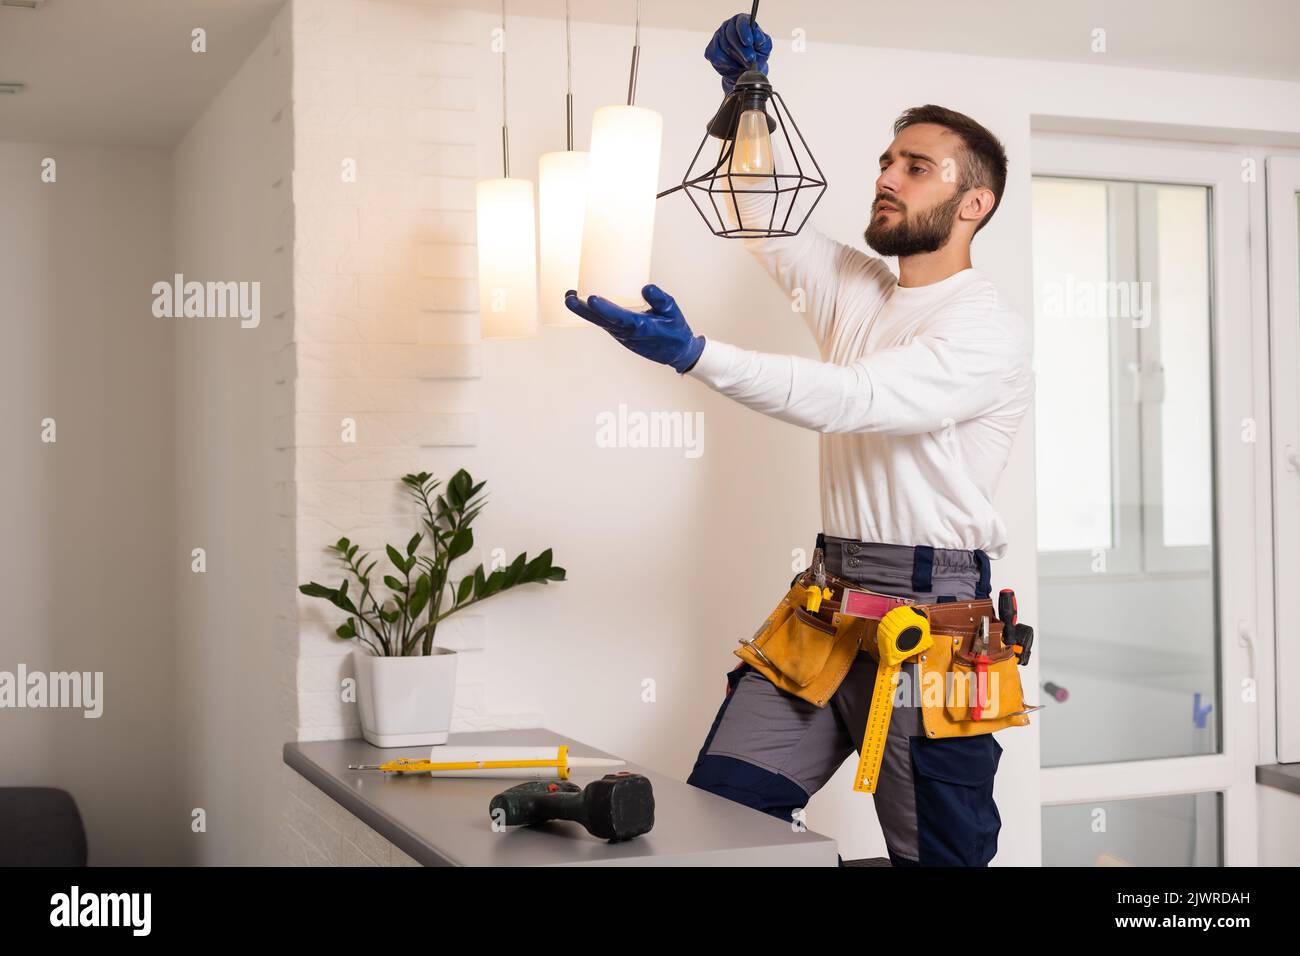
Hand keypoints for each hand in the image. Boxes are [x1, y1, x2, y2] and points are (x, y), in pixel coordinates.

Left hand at [564, 285, 705, 373]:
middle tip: (568, 297)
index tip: (591, 298)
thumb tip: (645, 287)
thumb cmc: (675, 330)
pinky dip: (593, 314)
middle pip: (600, 321)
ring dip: (584, 311)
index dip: (604, 308)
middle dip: (583, 310)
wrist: (676, 353)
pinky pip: (604, 323)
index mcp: (640, 327)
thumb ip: (660, 299)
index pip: (618, 317)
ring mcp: (621, 335)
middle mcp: (627, 333)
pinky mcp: (619, 335)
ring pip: (599, 322)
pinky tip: (583, 303)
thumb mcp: (673, 311)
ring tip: (570, 296)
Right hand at [704, 13, 771, 94]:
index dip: (744, 32)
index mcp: (742, 21)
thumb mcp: (764, 48)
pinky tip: (734, 66)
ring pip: (723, 47)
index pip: (741, 22)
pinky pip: (717, 57)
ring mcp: (718, 37)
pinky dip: (727, 64)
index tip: (749, 42)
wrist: (747, 71)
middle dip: (741, 49)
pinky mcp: (712, 50)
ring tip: (745, 65)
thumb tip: (758, 37)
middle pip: (731, 35)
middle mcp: (728, 26)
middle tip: (750, 58)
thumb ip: (763, 40)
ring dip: (735, 58)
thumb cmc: (757, 55)